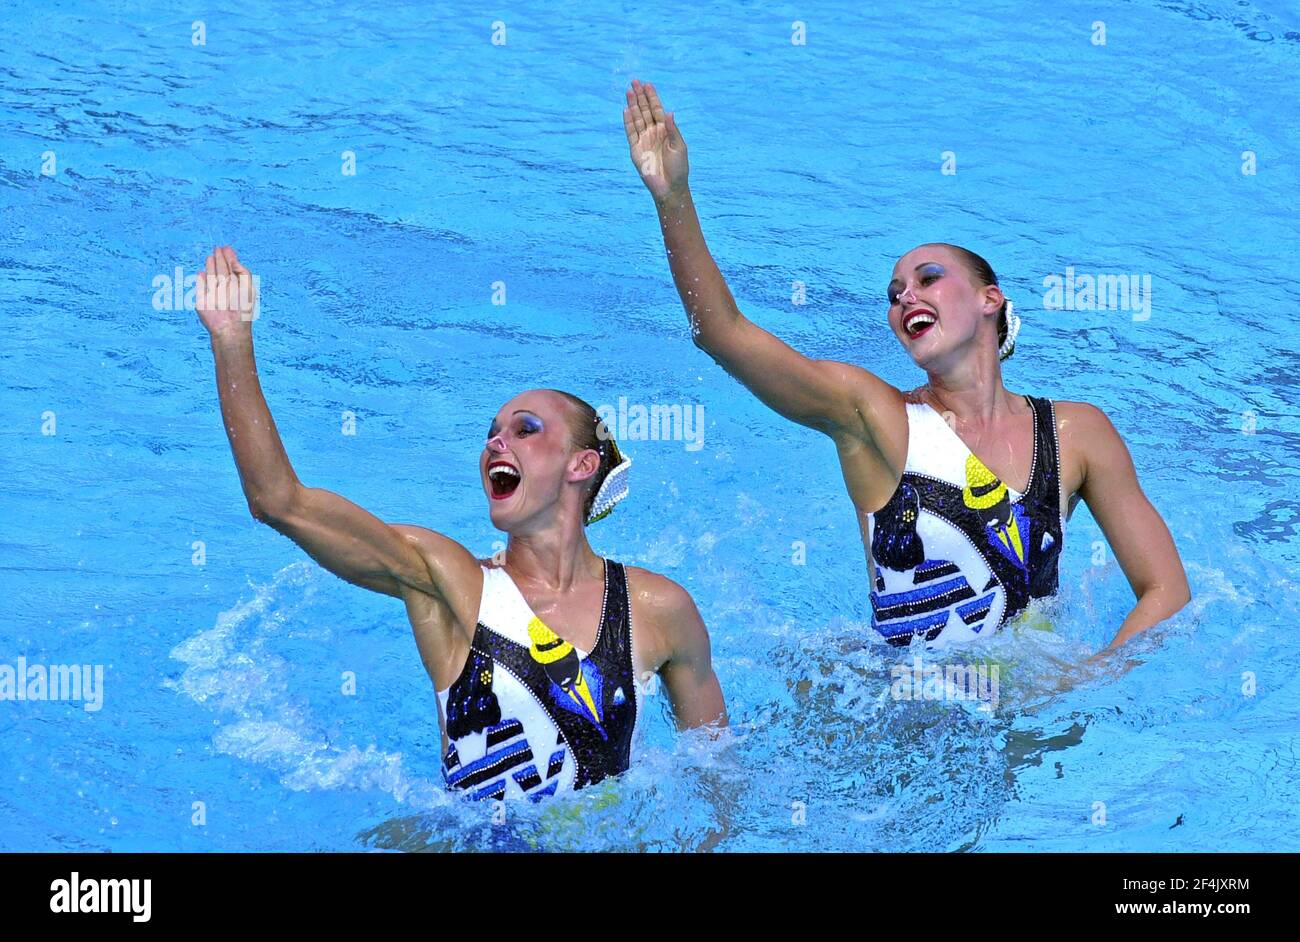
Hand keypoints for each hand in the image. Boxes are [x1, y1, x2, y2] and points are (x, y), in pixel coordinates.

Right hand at [196, 246, 257, 334]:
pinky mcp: (202, 301)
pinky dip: (200, 280)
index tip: (227, 248)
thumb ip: (244, 272)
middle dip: (220, 259)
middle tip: (219, 247)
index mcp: (237, 288)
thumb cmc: (242, 309)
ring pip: (211, 277)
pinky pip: (200, 288)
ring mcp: (213, 295)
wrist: (230, 326)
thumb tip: (234, 261)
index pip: (232, 269)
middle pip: (221, 271)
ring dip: (211, 266)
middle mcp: (226, 290)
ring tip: (211, 256)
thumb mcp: (248, 287)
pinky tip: (201, 273)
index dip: (230, 258)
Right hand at [623, 79, 687, 200]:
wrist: (670, 187)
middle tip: (635, 81)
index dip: (652, 97)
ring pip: (637, 118)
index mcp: (666, 131)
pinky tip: (626, 110)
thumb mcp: (679, 146)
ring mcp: (644, 140)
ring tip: (629, 91)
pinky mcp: (635, 150)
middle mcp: (653, 133)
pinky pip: (630, 133)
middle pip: (645, 110)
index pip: (657, 110)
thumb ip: (672, 129)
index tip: (648, 84)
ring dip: (633, 105)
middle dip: (640, 96)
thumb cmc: (679, 168)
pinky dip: (628, 121)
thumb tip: (668, 112)